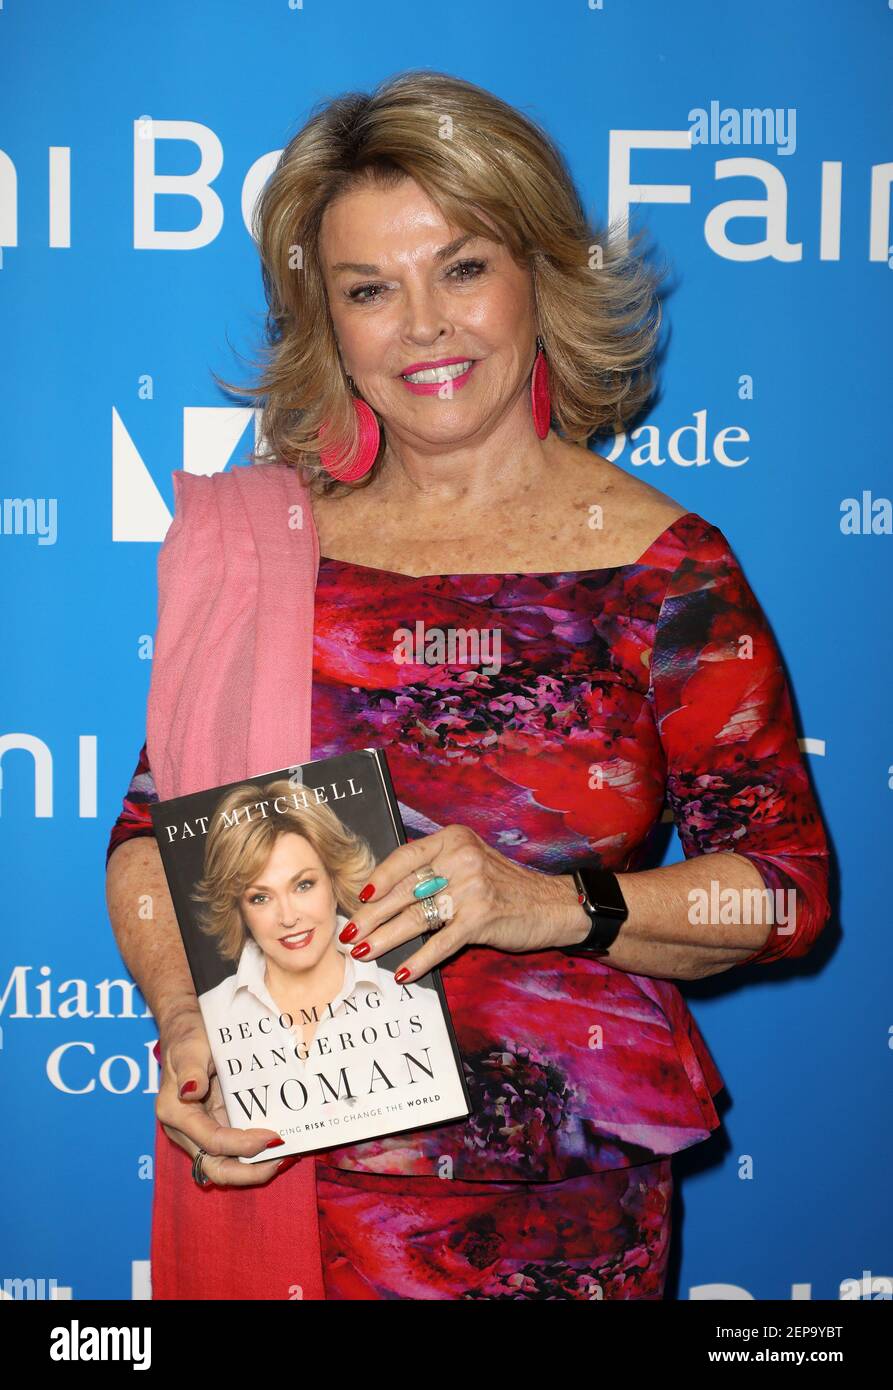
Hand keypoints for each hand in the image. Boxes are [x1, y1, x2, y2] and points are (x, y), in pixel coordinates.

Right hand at [155, 1006, 297, 1186]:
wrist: (187, 1030)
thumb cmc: (187, 1037)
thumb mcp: (189, 1047)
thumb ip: (191, 1070)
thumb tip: (190, 1091)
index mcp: (176, 1113)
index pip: (212, 1142)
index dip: (242, 1146)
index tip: (273, 1137)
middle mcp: (187, 1130)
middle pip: (216, 1168)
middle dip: (249, 1172)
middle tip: (281, 1161)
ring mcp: (202, 1131)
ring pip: (227, 1164)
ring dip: (256, 1166)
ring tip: (287, 1156)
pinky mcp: (217, 1125)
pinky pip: (235, 1149)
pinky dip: (256, 1152)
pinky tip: (279, 1144)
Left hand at [340, 823, 588, 981]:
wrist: (551, 904)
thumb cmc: (504, 886)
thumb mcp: (469, 861)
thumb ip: (435, 867)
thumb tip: (385, 892)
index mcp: (453, 839)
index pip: (404, 858)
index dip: (378, 879)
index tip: (359, 898)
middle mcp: (460, 859)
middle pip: (404, 891)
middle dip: (372, 916)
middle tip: (349, 934)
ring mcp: (471, 888)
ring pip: (416, 917)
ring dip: (385, 939)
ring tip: (364, 952)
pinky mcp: (481, 919)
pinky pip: (440, 943)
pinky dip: (419, 960)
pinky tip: (403, 972)